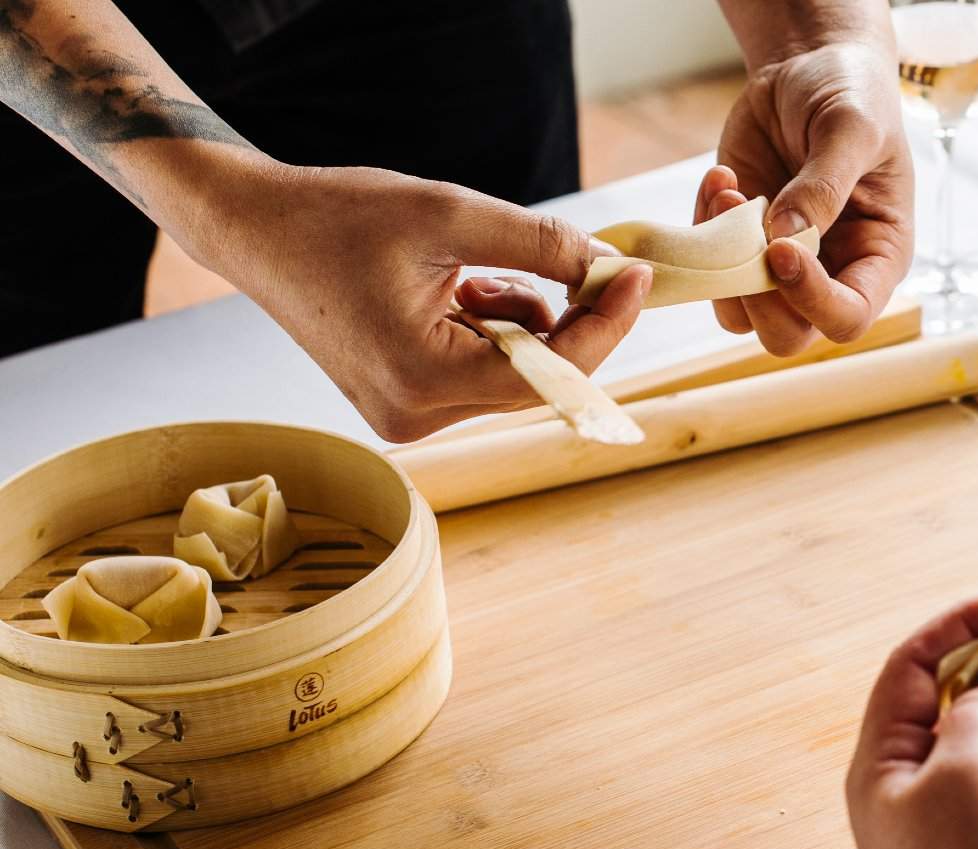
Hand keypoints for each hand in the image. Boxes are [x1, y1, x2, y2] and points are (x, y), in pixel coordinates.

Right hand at [197, 158, 651, 441]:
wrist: (255, 228)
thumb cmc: (337, 215)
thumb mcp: (449, 215)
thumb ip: (538, 244)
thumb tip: (607, 263)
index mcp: (421, 379)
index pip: (550, 372)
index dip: (604, 324)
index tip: (634, 274)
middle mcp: (416, 416)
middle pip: (536, 380)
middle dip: (568, 320)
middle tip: (584, 260)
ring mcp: (408, 416)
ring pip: (512, 372)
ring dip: (522, 319)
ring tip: (473, 270)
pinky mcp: (405, 402)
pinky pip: (482, 369)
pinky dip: (493, 327)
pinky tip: (458, 288)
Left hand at [707, 40, 912, 353]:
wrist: (809, 66)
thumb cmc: (850, 93)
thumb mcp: (851, 127)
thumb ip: (824, 184)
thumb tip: (785, 237)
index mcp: (877, 257)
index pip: (848, 318)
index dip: (812, 300)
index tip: (780, 249)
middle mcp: (830, 273)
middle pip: (788, 335)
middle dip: (756, 297)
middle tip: (744, 229)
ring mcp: (779, 262)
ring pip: (739, 316)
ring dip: (718, 264)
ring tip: (728, 191)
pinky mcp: (736, 241)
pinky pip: (706, 269)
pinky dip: (699, 230)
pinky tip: (720, 179)